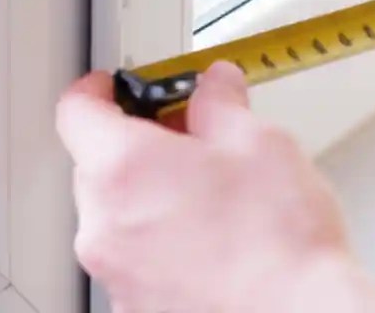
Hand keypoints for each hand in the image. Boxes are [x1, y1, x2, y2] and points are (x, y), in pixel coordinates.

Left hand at [56, 62, 374, 312]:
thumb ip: (221, 104)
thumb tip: (215, 88)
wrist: (297, 311)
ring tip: (212, 192)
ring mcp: (116, 271)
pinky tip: (212, 235)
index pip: (77, 111)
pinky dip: (160, 237)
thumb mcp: (260, 141)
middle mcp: (104, 224)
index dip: (98, 88)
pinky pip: (133, 254)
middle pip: (96, 163)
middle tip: (190, 135)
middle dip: (138, 142)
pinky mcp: (135, 303)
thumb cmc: (279, 241)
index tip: (117, 84)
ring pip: (115, 212)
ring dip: (149, 193)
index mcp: (123, 168)